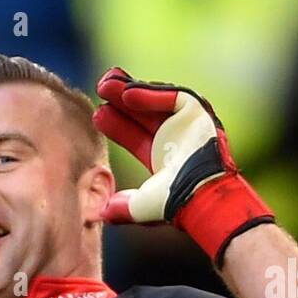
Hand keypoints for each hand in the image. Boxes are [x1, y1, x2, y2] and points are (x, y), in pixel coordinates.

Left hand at [92, 67, 273, 265]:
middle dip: (121, 100)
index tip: (97, 115)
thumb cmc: (176, 204)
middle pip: (143, 114)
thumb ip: (121, 208)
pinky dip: (149, 95)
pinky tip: (127, 94)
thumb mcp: (140, 206)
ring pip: (155, 101)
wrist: (199, 196)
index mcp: (163, 157)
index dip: (117, 126)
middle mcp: (176, 138)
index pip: (135, 136)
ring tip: (106, 84)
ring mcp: (188, 124)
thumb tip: (101, 214)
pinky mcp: (198, 112)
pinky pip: (172, 97)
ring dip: (130, 91)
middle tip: (100, 87)